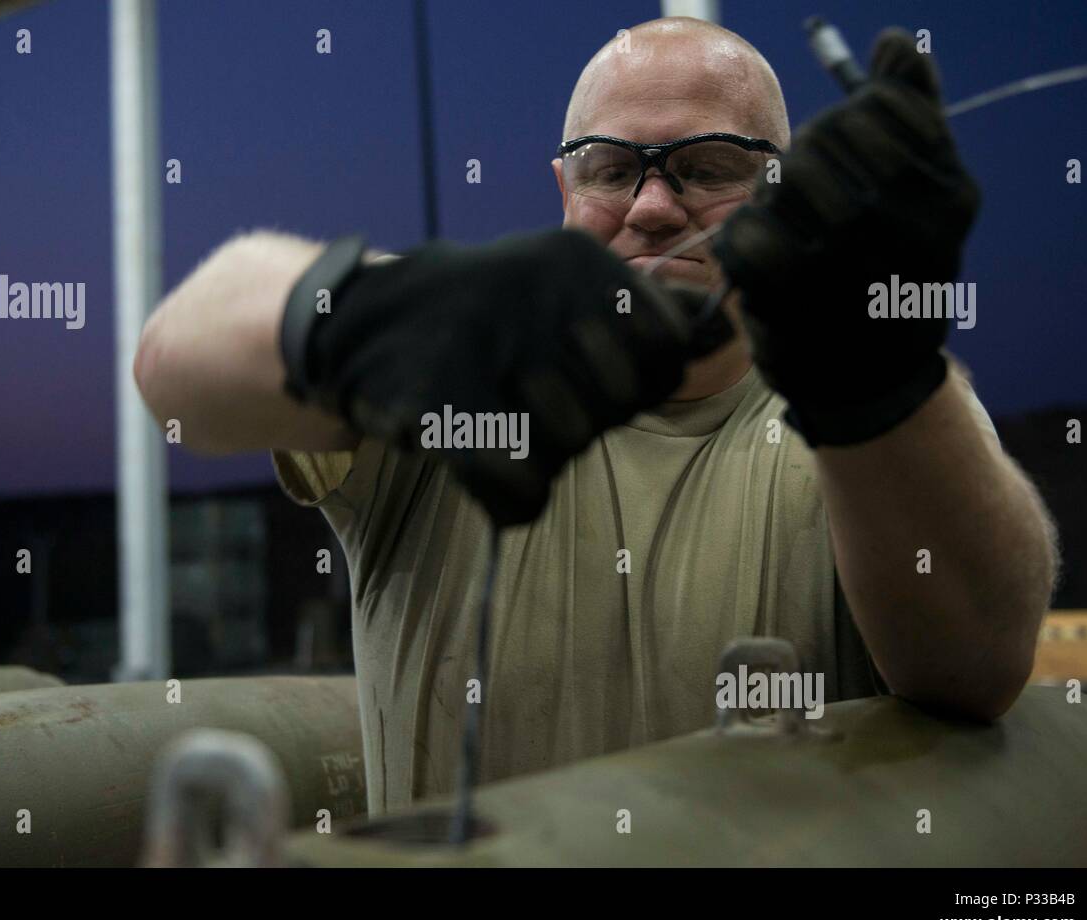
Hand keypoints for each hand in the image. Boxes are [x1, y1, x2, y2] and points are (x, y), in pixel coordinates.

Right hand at [283, 228, 724, 525]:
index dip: (636, 384)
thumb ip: (645, 312)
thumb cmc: (485, 318)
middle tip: (530, 396)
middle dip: (581, 419)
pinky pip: (519, 484)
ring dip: (537, 454)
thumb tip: (724, 329)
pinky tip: (482, 463)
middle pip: (615, 407)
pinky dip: (508, 493)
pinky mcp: (439, 400)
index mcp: (578, 260)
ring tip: (497, 418)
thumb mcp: (563, 291)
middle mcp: (538, 290)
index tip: (591, 376)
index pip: (668, 354)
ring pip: (567, 447)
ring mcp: (486, 342)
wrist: (362, 324)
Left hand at [712, 28, 980, 445]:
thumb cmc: (890, 273)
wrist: (872, 380)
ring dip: (774, 197)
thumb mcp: (921, 198)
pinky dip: (746, 239)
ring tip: (788, 227)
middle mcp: (904, 228)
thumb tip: (894, 44)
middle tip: (807, 195)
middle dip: (805, 156)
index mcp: (945, 196)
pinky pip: (750, 232)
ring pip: (784, 178)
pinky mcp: (791, 300)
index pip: (876, 108)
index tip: (848, 154)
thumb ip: (910, 116)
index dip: (847, 120)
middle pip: (824, 137)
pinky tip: (762, 258)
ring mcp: (847, 266)